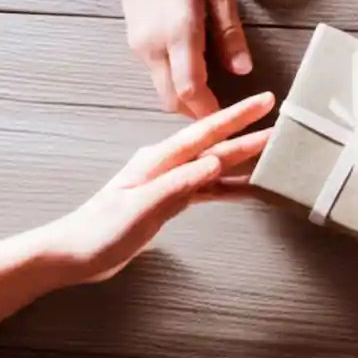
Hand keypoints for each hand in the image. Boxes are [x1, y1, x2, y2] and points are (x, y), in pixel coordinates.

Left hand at [44, 92, 273, 283]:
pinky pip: (206, 189)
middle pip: (215, 148)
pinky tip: (247, 189)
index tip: (264, 103)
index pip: (205, 133)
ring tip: (272, 157)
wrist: (75, 254)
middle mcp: (165, 166)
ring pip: (214, 168)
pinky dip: (228, 188)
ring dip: (241, 162)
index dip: (236, 117)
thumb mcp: (140, 208)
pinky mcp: (168, 202)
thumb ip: (177, 184)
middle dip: (248, 136)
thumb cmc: (99, 231)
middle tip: (282, 129)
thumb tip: (213, 163)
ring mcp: (168, 183)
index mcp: (157, 160)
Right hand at [114, 0, 252, 116]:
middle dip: (197, 113)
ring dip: (185, 100)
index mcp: (177, 31)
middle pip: (171, 99)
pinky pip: (156, 74)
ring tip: (215, 98)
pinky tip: (195, 75)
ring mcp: (139, 45)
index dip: (210, 111)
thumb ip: (229, 31)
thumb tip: (242, 69)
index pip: (190, 89)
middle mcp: (153, 45)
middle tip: (227, 116)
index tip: (233, 119)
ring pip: (161, 90)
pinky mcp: (135, 41)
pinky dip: (175, 84)